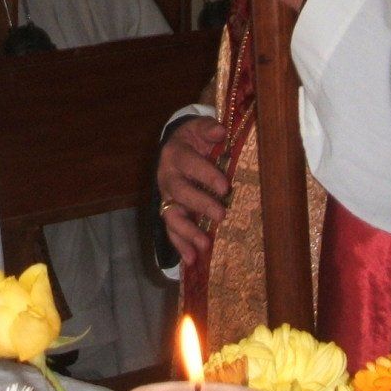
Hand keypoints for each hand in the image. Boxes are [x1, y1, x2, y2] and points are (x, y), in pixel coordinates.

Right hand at [157, 117, 228, 267]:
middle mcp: (167, 177)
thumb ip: (208, 129)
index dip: (206, 175)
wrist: (175, 147)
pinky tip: (191, 261)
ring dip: (187, 232)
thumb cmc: (194, 140)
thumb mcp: (199, 129)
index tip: (224, 187)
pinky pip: (172, 231)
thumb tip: (220, 131)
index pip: (190, 164)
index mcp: (175, 154)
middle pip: (180, 192)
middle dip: (200, 205)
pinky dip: (180, 246)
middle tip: (221, 215)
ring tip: (204, 245)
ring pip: (171, 216)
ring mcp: (166, 197)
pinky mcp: (169, 212)